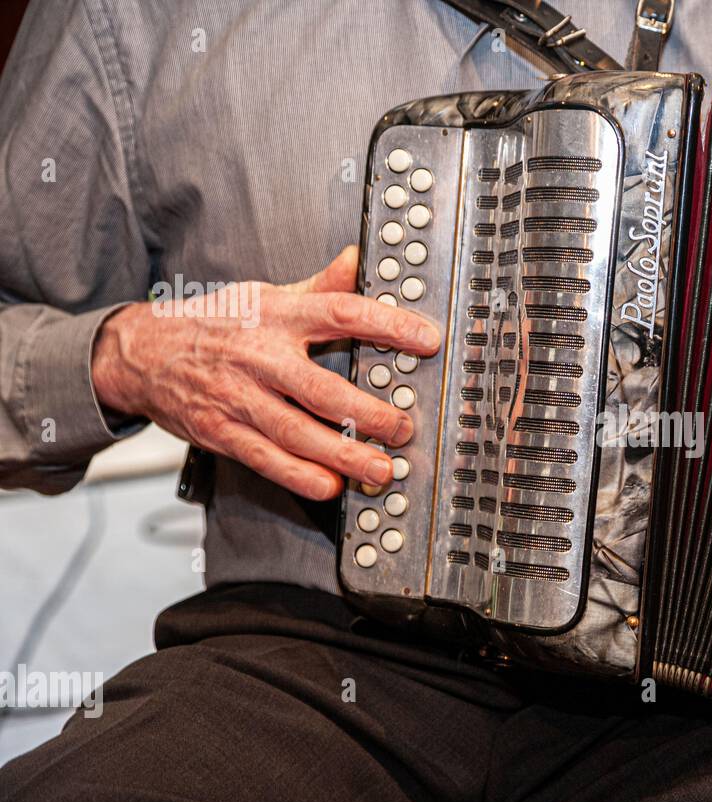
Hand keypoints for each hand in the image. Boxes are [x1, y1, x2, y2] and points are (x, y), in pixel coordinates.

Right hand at [91, 246, 439, 499]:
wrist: (140, 351)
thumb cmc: (215, 323)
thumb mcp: (266, 295)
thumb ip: (320, 286)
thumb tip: (360, 259)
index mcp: (277, 316)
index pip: (340, 313)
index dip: (387, 324)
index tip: (427, 340)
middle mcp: (259, 357)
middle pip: (322, 387)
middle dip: (369, 413)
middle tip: (404, 428)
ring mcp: (238, 397)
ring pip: (297, 431)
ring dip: (343, 454)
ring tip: (381, 469)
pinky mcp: (221, 431)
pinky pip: (265, 459)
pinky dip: (299, 476)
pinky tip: (330, 486)